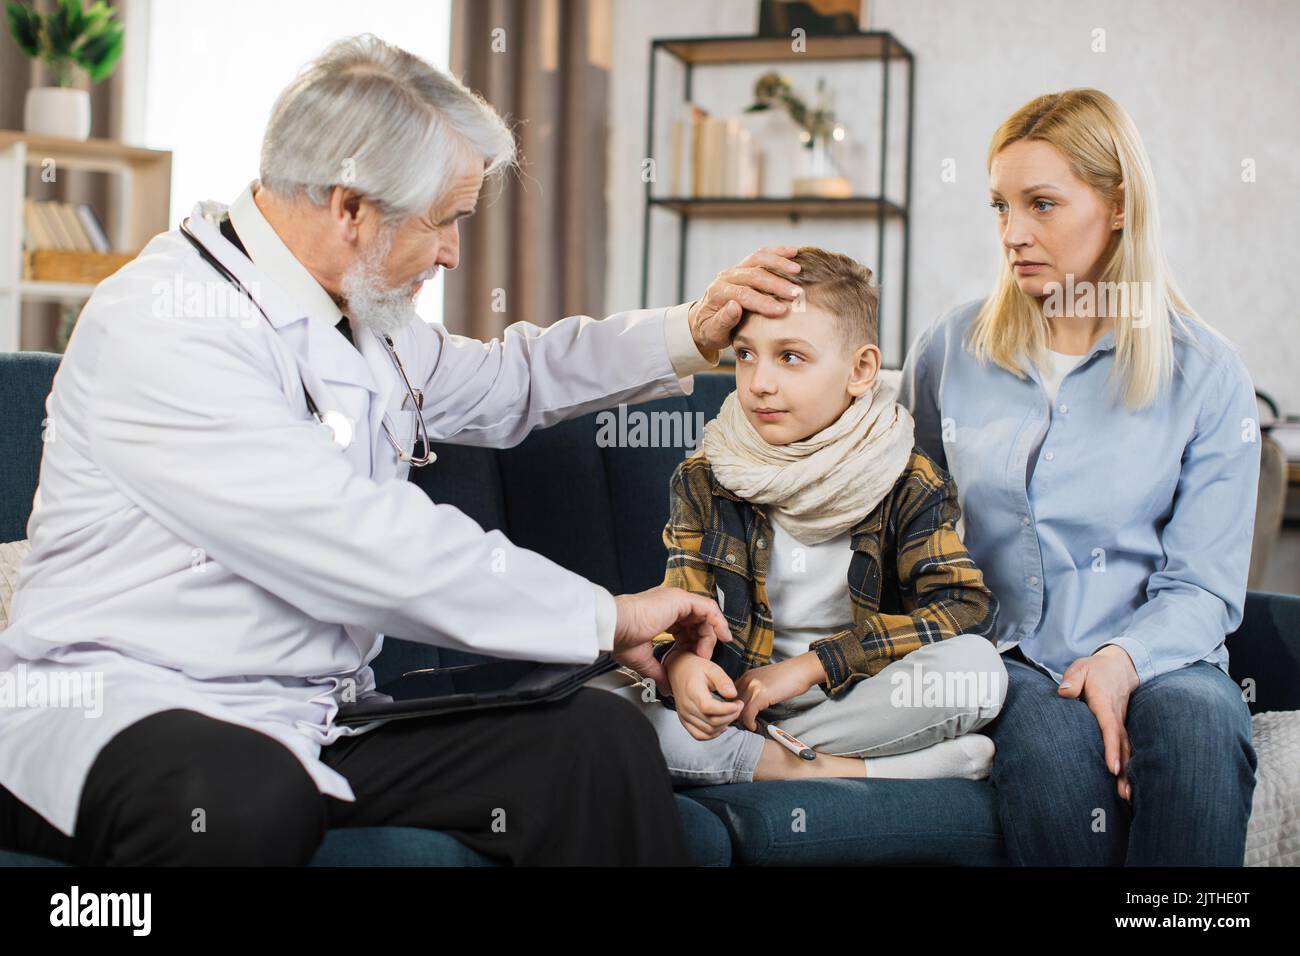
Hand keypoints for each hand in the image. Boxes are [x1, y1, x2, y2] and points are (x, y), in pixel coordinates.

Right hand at [613, 586, 731, 690]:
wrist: (616, 627)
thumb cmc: (622, 637)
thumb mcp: (643, 658)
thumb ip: (658, 670)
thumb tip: (666, 686)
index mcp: (661, 615)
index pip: (686, 627)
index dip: (693, 644)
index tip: (694, 659)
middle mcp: (670, 605)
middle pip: (698, 622)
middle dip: (703, 642)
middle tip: (701, 659)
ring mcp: (677, 600)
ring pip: (705, 616)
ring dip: (710, 636)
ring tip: (705, 654)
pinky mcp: (682, 600)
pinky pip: (709, 609)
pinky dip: (718, 622)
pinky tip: (723, 636)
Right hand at [665, 650, 743, 739]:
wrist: (678, 670)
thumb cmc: (695, 669)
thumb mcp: (712, 668)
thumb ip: (723, 681)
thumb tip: (733, 694)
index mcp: (692, 691)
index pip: (708, 708)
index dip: (726, 709)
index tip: (738, 703)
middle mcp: (686, 706)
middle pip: (711, 722)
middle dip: (730, 716)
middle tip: (739, 706)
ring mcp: (684, 715)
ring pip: (708, 731)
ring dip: (724, 725)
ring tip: (731, 713)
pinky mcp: (684, 721)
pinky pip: (699, 735)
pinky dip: (713, 734)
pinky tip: (721, 725)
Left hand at [688, 246, 803, 354]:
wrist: (705, 319)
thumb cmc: (710, 330)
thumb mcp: (712, 332)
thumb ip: (723, 321)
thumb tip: (735, 306)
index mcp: (718, 293)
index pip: (743, 295)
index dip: (763, 302)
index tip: (782, 311)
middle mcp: (726, 277)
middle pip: (754, 276)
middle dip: (777, 285)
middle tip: (797, 293)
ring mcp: (736, 269)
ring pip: (758, 260)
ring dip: (779, 263)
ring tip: (798, 270)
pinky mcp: (744, 266)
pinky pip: (761, 255)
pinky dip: (777, 252)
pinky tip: (794, 252)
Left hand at [734, 652, 826, 731]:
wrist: (802, 670)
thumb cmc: (789, 676)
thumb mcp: (766, 680)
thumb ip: (755, 690)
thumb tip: (750, 706)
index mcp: (747, 676)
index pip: (729, 695)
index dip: (732, 708)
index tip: (739, 717)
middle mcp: (746, 680)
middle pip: (732, 703)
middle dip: (735, 716)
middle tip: (742, 725)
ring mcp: (753, 687)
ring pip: (738, 710)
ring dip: (742, 722)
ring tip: (749, 726)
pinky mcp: (761, 696)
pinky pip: (748, 715)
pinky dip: (750, 724)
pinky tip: (755, 726)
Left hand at [1058, 644, 1139, 801]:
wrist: (1120, 665)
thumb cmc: (1095, 669)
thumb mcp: (1080, 668)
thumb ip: (1072, 680)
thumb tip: (1064, 693)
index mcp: (1105, 703)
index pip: (1110, 728)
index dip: (1111, 748)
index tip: (1112, 768)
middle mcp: (1117, 716)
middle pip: (1122, 746)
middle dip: (1124, 770)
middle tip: (1123, 794)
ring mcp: (1122, 722)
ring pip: (1126, 750)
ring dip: (1128, 773)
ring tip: (1126, 796)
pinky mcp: (1122, 727)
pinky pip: (1126, 748)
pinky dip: (1128, 765)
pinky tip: (1126, 784)